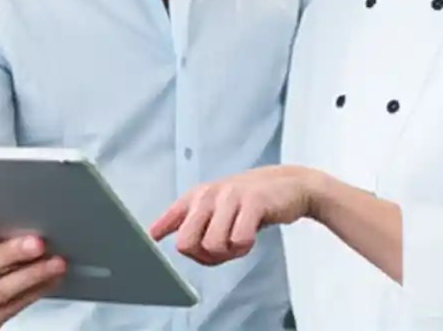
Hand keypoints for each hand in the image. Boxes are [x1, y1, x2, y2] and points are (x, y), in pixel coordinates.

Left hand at [148, 165, 323, 265]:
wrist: (290, 185)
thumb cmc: (248, 203)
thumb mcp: (216, 209)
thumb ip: (192, 225)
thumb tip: (163, 239)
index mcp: (196, 197)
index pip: (171, 218)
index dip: (161, 231)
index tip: (153, 240)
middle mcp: (209, 195)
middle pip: (186, 243)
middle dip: (204, 256)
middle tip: (222, 251)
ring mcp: (230, 197)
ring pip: (212, 246)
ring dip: (229, 253)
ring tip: (240, 240)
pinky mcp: (252, 202)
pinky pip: (239, 240)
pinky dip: (244, 247)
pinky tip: (250, 237)